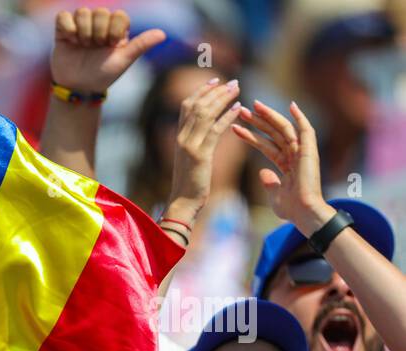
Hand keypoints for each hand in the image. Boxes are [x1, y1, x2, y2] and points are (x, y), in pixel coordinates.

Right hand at [50, 8, 164, 93]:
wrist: (78, 88)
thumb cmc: (102, 75)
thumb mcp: (123, 61)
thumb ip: (141, 45)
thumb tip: (163, 34)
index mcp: (116, 28)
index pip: (118, 15)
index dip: (113, 30)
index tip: (110, 46)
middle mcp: (99, 23)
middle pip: (100, 11)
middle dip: (98, 33)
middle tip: (94, 48)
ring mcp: (81, 25)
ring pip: (82, 12)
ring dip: (83, 32)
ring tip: (82, 46)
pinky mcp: (63, 30)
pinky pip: (63, 16)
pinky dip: (67, 28)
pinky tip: (70, 41)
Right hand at [164, 77, 242, 223]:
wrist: (183, 202)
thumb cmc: (190, 184)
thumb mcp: (190, 158)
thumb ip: (195, 142)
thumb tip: (205, 130)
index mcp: (178, 137)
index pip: (186, 106)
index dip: (201, 91)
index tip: (215, 80)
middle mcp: (181, 138)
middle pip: (196, 105)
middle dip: (215, 91)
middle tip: (233, 82)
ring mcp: (189, 146)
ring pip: (205, 114)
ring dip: (222, 99)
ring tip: (237, 89)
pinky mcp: (200, 155)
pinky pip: (215, 131)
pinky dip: (227, 117)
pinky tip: (238, 109)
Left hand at [231, 100, 333, 235]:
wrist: (304, 213)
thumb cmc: (291, 208)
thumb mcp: (274, 195)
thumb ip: (269, 182)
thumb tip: (262, 172)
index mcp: (285, 164)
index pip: (265, 145)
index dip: (251, 135)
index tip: (236, 126)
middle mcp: (294, 155)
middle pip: (273, 133)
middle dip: (257, 121)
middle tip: (242, 110)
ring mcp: (302, 152)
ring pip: (284, 128)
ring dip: (269, 116)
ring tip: (253, 106)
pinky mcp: (309, 151)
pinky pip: (306, 130)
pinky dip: (300, 117)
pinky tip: (291, 105)